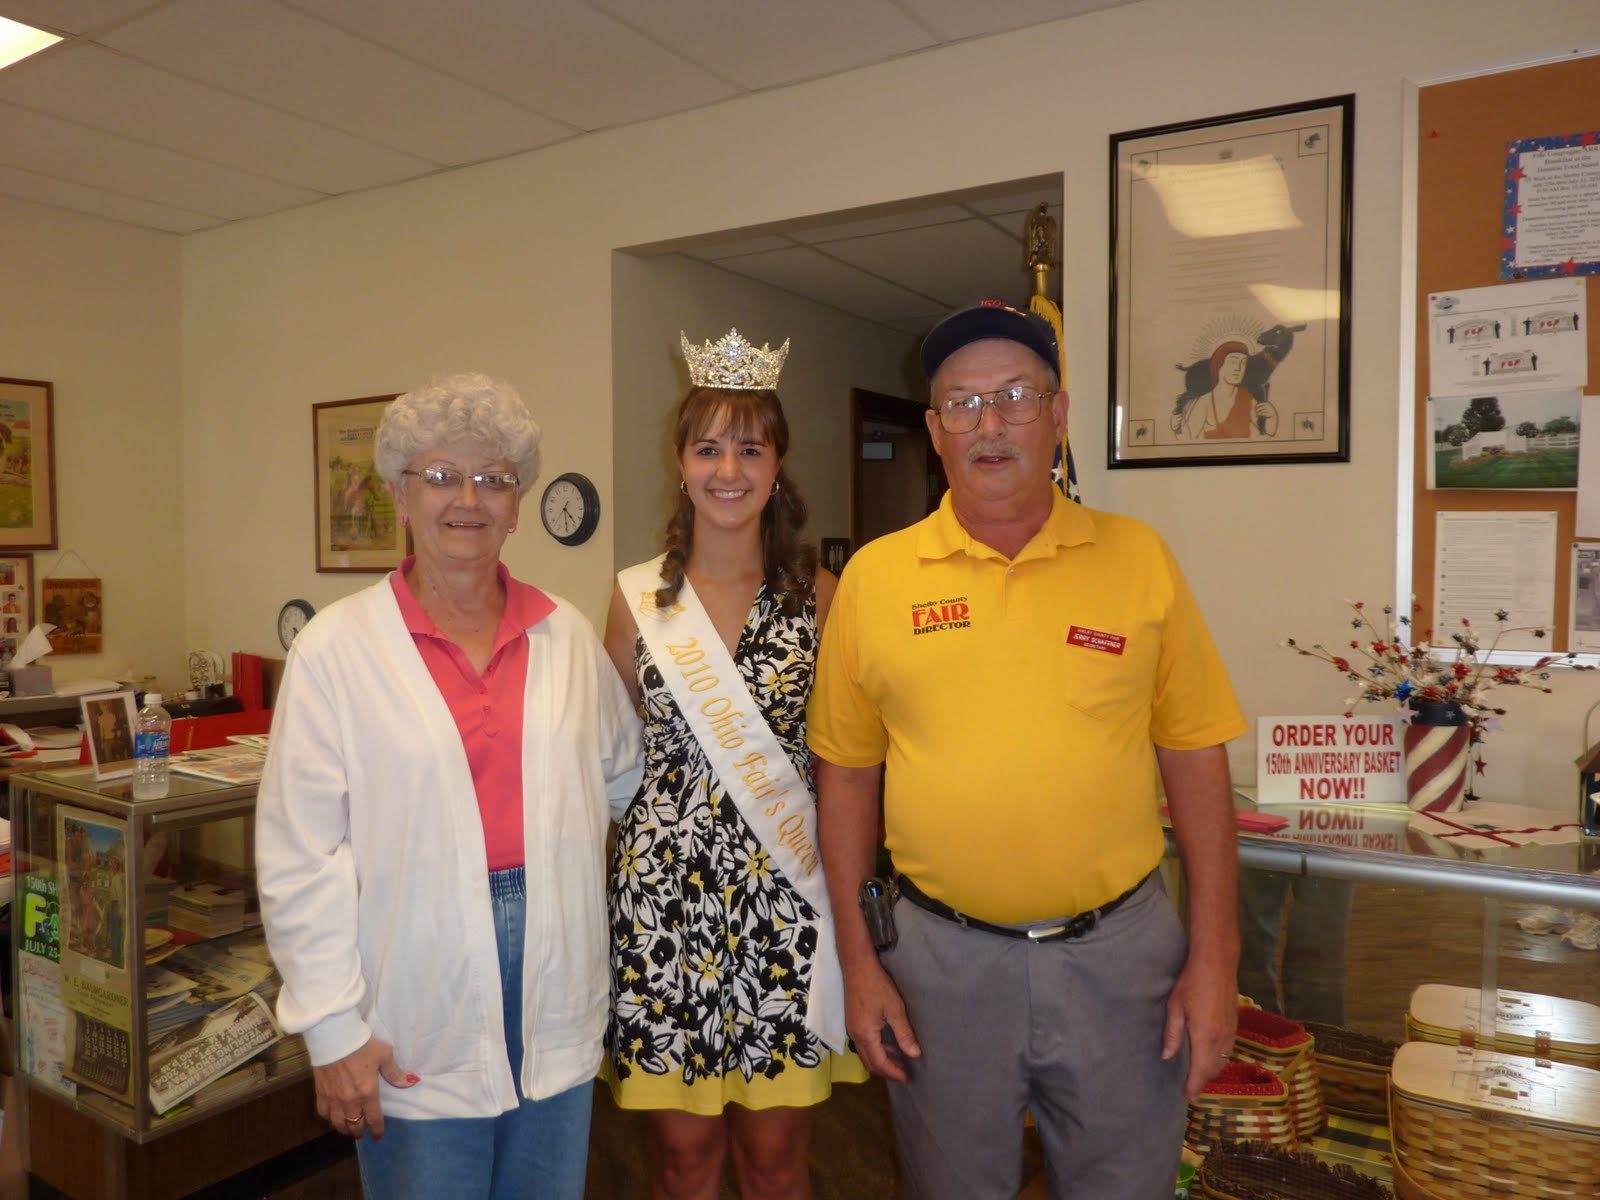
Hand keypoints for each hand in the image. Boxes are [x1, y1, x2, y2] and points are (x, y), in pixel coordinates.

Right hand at [313, 1035, 418, 1138]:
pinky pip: (323, 1112)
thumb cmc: (362, 1045)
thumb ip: (394, 1073)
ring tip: (348, 1129)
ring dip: (344, 1128)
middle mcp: (350, 1100)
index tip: (378, 1135)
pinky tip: (332, 1116)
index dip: (377, 1128)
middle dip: (359, 1130)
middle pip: (354, 1123)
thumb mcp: (384, 1055)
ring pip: (338, 1122)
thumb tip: (411, 1082)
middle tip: (362, 1132)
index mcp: (368, 1093)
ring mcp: (334, 1098)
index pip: (374, 1117)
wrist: (335, 1037)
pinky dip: (329, 1117)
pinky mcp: (320, 1092)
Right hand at [844, 959, 920, 1081]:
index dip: (893, 1072)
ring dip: (881, 1060)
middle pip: (870, 1063)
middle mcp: (856, 1036)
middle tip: (903, 1073)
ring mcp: (852, 1029)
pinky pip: (864, 1044)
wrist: (857, 966)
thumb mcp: (895, 1009)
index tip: (907, 1078)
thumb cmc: (877, 985)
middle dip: (886, 1071)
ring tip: (899, 1060)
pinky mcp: (852, 1022)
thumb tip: (914, 1054)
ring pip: (866, 1054)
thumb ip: (904, 1033)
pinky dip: (876, 1050)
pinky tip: (888, 1044)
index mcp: (865, 1035)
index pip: (879, 1063)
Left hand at [1161, 957, 1236, 1099]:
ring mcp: (1231, 1031)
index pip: (1200, 1070)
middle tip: (1191, 1090)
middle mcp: (1221, 1038)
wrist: (1217, 963)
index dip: (1194, 1086)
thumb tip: (1167, 1056)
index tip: (1188, 1096)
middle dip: (1203, 1082)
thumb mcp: (1175, 1007)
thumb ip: (1172, 1034)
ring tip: (1199, 1075)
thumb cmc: (1192, 982)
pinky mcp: (1235, 1024)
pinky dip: (1220, 1059)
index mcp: (1204, 1036)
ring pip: (1223, 1061)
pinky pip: (1229, 1049)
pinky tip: (1211, 1056)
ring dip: (1212, 1071)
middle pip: (1213, 1070)